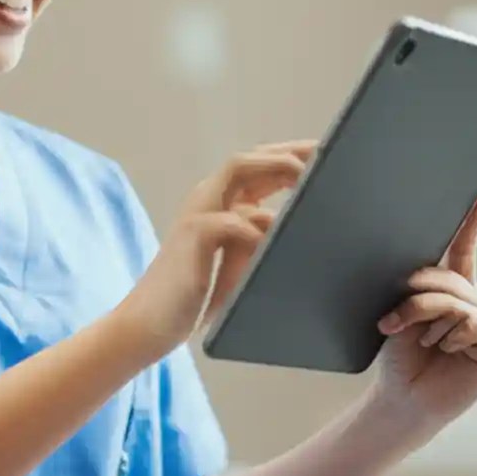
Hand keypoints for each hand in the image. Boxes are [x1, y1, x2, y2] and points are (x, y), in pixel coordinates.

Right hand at [116, 140, 318, 356]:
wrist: (151, 323)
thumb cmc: (197, 297)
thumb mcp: (241, 264)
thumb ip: (264, 240)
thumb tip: (306, 226)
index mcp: (220, 205)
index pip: (258, 167)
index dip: (292, 158)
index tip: (326, 157)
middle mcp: (207, 200)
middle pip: (251, 157)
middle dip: (290, 152)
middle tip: (325, 155)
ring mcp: (197, 213)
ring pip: (237, 169)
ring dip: (274, 167)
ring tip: (305, 177)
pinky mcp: (191, 236)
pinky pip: (230, 220)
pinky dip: (256, 229)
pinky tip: (274, 243)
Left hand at [370, 192, 476, 431]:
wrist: (402, 397)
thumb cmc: (399, 356)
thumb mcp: (401, 314)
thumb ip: (417, 290)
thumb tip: (421, 275)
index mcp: (452, 290)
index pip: (463, 251)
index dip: (472, 224)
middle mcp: (476, 302)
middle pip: (449, 281)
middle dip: (416, 298)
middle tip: (391, 322)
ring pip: (457, 302)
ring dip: (427, 322)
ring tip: (420, 343)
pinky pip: (475, 325)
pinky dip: (452, 338)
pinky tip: (447, 351)